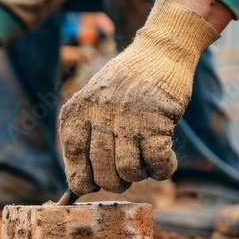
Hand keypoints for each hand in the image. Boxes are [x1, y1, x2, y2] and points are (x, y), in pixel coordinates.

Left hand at [59, 0, 219, 193]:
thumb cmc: (126, 83)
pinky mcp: (157, 121)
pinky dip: (162, 170)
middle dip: (115, 183)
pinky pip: (157, 163)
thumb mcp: (94, 102)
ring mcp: (128, 118)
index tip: (94, 183)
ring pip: (127, 172)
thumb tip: (81, 187)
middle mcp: (98, 115)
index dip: (84, 183)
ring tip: (144, 162)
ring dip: (139, 175)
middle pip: (102, 175)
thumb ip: (86, 136)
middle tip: (125, 173)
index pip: (73, 165)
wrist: (160, 51)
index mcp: (77, 113)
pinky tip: (165, 161)